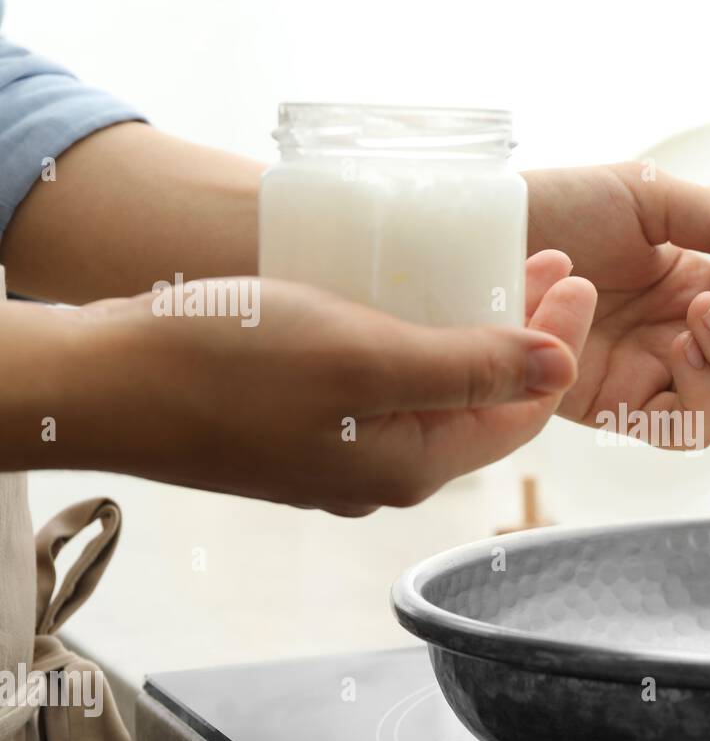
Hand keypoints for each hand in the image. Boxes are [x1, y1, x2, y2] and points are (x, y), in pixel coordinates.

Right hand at [12, 257, 594, 514]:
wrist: (105, 384)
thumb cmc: (230, 366)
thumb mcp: (366, 359)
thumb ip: (468, 368)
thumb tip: (558, 369)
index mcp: (413, 467)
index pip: (520, 414)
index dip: (558, 349)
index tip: (574, 281)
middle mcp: (385, 472)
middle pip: (482, 404)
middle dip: (523, 337)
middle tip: (545, 268)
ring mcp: (343, 455)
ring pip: (433, 393)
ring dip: (471, 334)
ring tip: (494, 273)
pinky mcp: (305, 428)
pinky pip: (384, 385)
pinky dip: (415, 341)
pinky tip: (414, 301)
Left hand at [524, 163, 709, 446]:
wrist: (485, 241)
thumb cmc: (559, 206)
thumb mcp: (651, 195)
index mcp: (694, 278)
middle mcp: (678, 331)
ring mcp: (650, 373)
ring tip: (704, 314)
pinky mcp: (617, 408)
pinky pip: (684, 429)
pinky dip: (701, 398)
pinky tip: (682, 352)